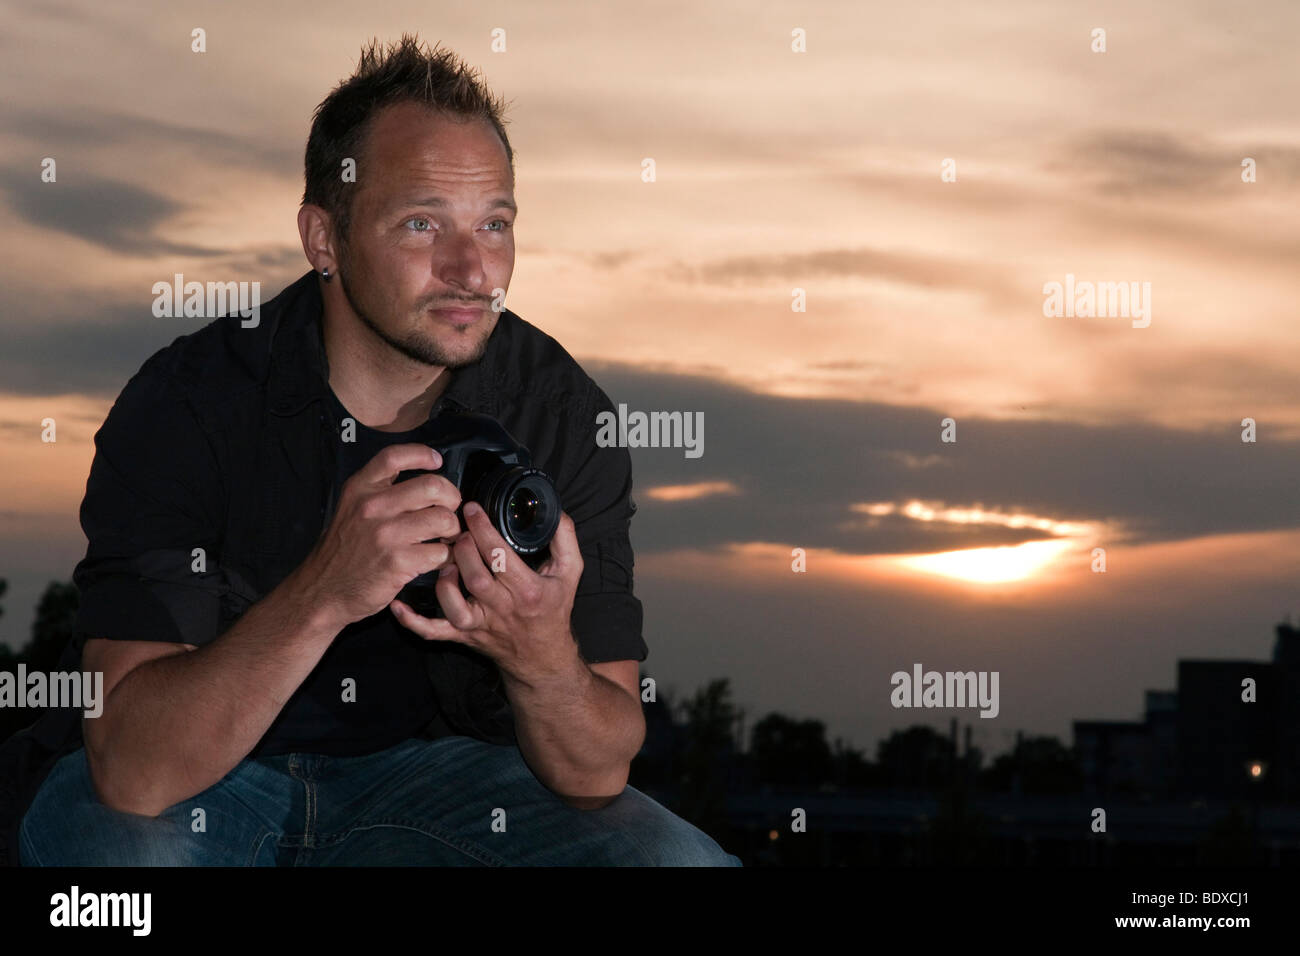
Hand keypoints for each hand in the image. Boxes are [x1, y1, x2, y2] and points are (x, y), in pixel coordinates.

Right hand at [297, 443, 461, 628]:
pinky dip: (445, 556)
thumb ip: (378, 492)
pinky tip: (434, 559)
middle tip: (449, 510)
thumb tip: (424, 483)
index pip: (394, 457)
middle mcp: (372, 507)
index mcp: (360, 489)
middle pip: (432, 486)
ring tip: (444, 537)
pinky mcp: (398, 562)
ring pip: (443, 519)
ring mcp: (385, 534)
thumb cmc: (342, 552)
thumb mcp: (350, 510)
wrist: (322, 591)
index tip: (436, 461)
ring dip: (452, 530)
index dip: (421, 454)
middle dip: (451, 498)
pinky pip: (440, 552)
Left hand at [389, 504, 584, 687]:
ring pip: (455, 607)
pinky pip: (434, 632)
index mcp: (528, 590)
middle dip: (462, 550)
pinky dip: (414, 621)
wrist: (542, 658)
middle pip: (476, 578)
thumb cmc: (553, 609)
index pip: (502, 557)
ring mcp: (480, 625)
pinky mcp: (464, 636)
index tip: (472, 509)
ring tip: (443, 561)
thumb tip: (554, 509)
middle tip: (454, 529)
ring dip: (444, 583)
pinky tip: (399, 605)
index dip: (484, 530)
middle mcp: (503, 609)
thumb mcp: (570, 572)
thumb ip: (564, 538)